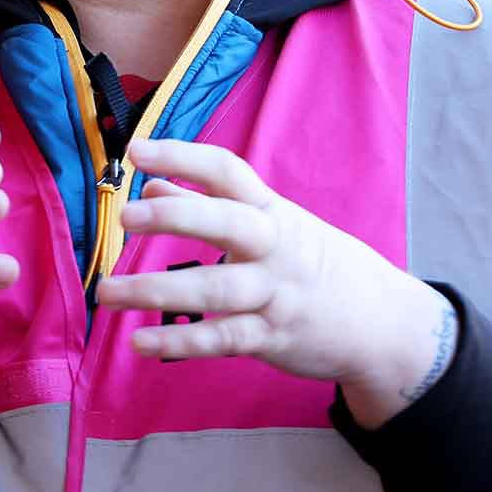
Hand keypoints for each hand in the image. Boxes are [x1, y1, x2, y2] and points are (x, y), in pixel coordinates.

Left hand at [93, 139, 455, 428]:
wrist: (385, 324)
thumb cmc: (317, 265)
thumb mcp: (276, 224)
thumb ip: (212, 205)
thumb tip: (153, 184)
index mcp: (273, 211)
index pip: (229, 171)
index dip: (183, 156)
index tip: (137, 150)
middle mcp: (275, 247)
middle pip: (227, 222)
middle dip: (177, 216)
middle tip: (126, 216)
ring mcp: (276, 293)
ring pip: (215, 288)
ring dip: (156, 289)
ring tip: (106, 292)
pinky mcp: (273, 337)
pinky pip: (223, 339)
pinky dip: (181, 341)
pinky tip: (140, 341)